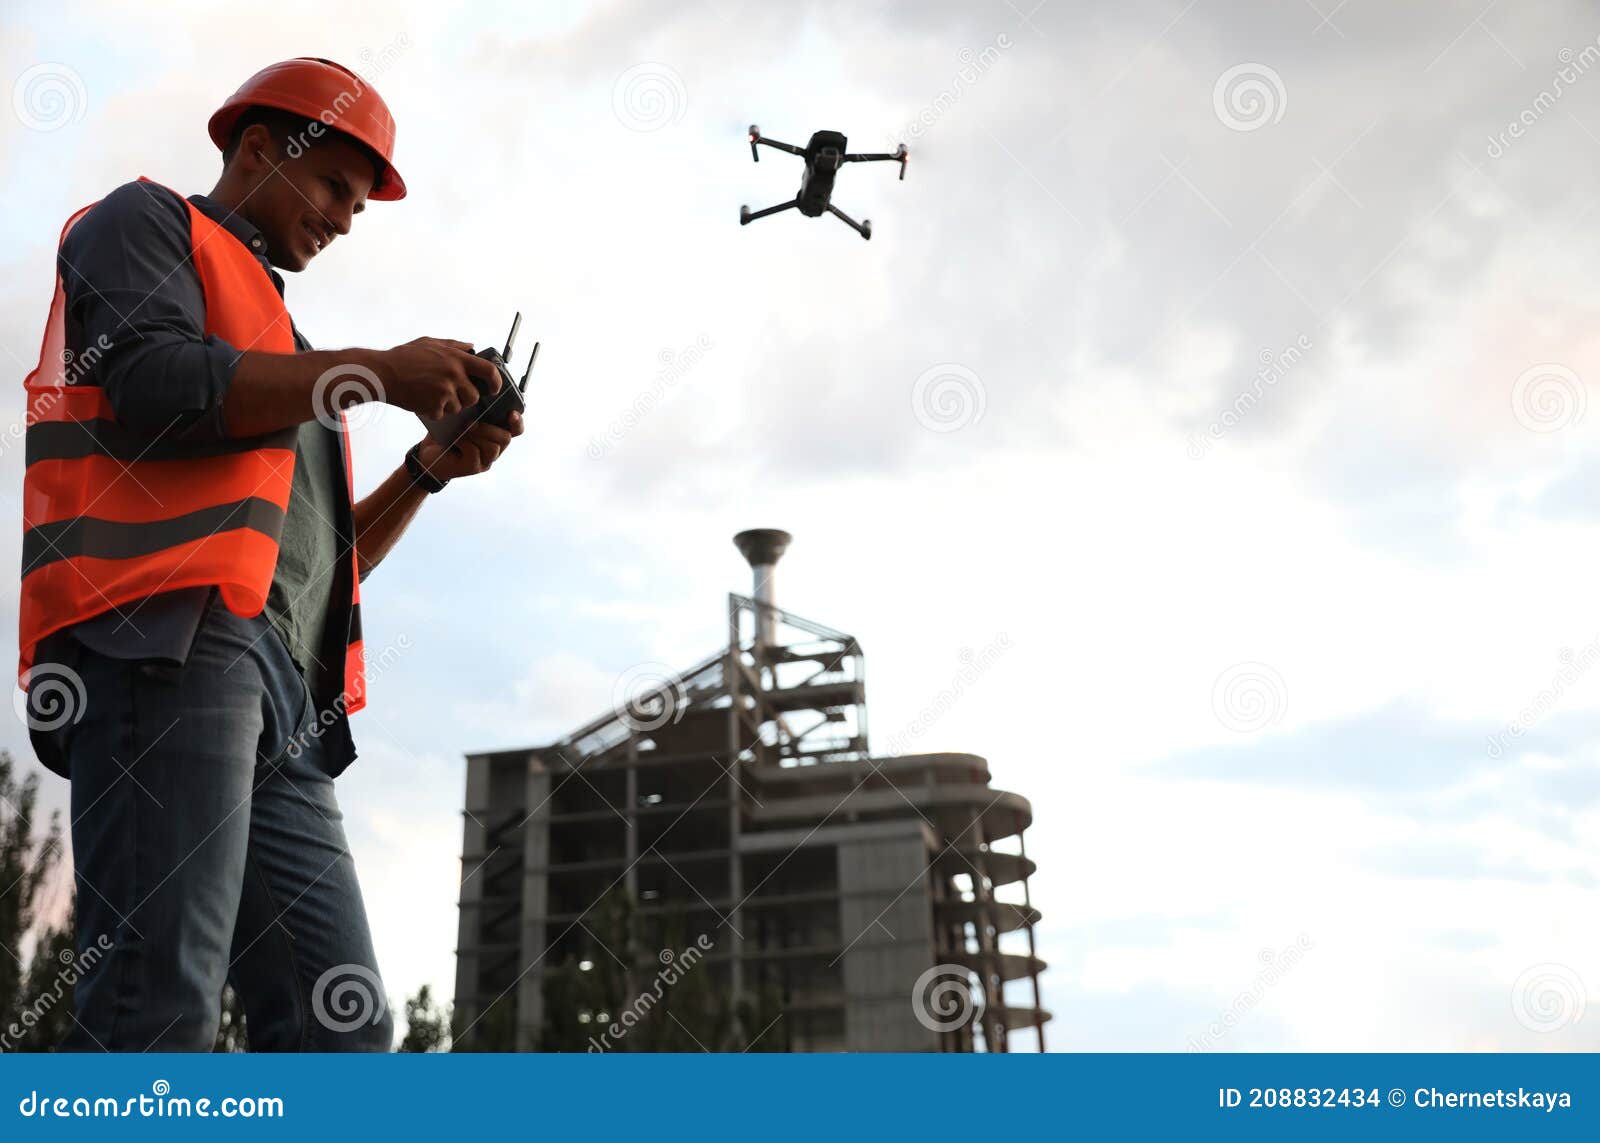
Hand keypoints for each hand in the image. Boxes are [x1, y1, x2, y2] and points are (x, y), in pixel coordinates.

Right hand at [369, 337, 500, 419]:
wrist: (382, 373)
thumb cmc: (404, 357)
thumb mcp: (430, 343)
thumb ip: (454, 346)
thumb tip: (472, 348)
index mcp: (456, 359)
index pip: (489, 371)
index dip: (496, 382)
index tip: (493, 389)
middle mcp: (454, 375)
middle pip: (474, 396)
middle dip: (466, 398)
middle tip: (451, 393)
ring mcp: (445, 392)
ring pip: (458, 408)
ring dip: (448, 405)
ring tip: (431, 394)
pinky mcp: (434, 407)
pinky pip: (442, 415)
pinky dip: (434, 411)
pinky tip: (422, 400)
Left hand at [413, 411, 523, 481]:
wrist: (427, 455)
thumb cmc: (444, 434)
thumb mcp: (459, 418)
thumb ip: (472, 411)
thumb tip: (477, 396)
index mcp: (494, 434)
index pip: (516, 430)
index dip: (517, 422)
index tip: (511, 413)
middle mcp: (494, 449)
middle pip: (506, 438)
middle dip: (489, 428)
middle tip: (471, 423)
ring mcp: (485, 460)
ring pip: (493, 447)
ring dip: (476, 435)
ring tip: (461, 431)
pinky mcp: (474, 468)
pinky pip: (475, 453)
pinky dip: (464, 443)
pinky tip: (454, 441)